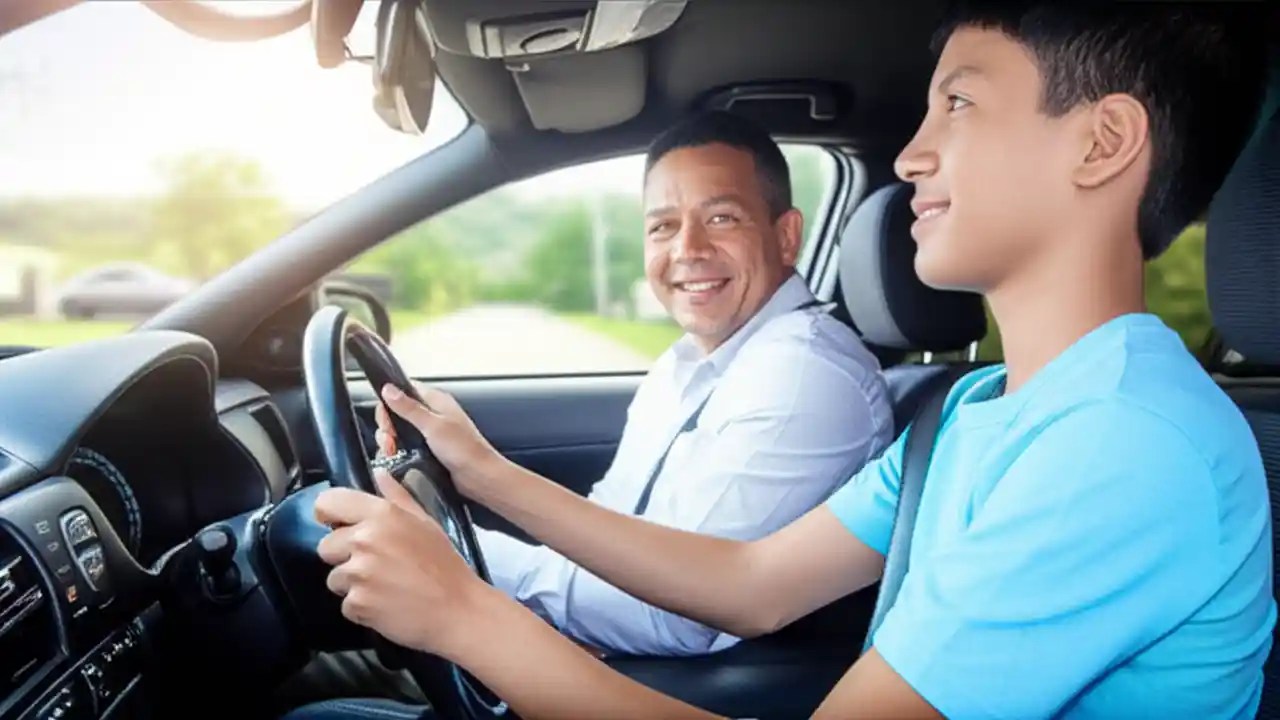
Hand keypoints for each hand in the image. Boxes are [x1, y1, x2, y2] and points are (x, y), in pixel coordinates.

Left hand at [314, 468, 495, 658]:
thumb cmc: (444, 565)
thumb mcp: (425, 523)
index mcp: (382, 514)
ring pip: (335, 578)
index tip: (337, 526)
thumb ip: (398, 496)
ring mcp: (359, 573)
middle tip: (376, 566)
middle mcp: (365, 539)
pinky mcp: (358, 603)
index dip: (327, 515)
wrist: (458, 610)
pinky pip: (346, 605)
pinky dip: (362, 609)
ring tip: (385, 588)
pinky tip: (386, 606)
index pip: (328, 503)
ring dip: (354, 586)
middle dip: (344, 557)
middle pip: (326, 546)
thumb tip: (379, 472)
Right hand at [375, 383, 501, 497]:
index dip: (390, 402)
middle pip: (397, 413)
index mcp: (436, 401)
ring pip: (399, 432)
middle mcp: (432, 415)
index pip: (404, 391)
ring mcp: (430, 433)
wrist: (480, 477)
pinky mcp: (429, 450)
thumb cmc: (465, 449)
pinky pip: (406, 447)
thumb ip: (409, 408)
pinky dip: (399, 452)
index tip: (386, 419)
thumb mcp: (433, 425)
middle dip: (387, 427)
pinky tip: (398, 460)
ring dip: (391, 442)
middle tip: (389, 440)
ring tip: (392, 452)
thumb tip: (389, 389)